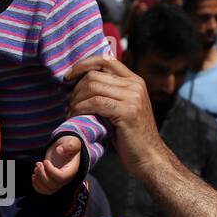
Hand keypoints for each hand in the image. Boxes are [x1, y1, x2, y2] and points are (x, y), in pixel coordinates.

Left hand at [32, 136, 81, 194]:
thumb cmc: (69, 145)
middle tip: (38, 163)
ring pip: (48, 190)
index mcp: (71, 170)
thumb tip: (59, 150)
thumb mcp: (72, 142)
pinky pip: (43, 191)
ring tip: (36, 168)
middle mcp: (65, 179)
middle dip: (42, 175)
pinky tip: (34, 175)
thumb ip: (69, 146)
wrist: (65, 148)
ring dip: (38, 181)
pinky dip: (36, 186)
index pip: (61, 177)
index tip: (45, 161)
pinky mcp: (51, 182)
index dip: (51, 171)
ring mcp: (58, 182)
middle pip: (53, 185)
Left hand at [67, 56, 164, 177]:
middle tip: (69, 105)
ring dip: (76, 100)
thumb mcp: (122, 108)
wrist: (148, 157)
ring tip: (71, 112)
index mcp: (134, 80)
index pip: (105, 60)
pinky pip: (95, 103)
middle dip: (76, 89)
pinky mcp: (127, 112)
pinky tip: (75, 117)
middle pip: (94, 75)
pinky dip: (80, 109)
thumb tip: (82, 82)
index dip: (83, 65)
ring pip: (93, 87)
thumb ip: (110, 93)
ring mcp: (133, 97)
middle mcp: (135, 85)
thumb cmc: (130, 136)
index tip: (68, 77)